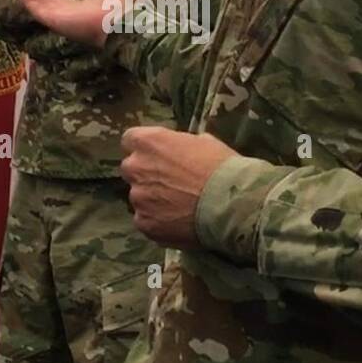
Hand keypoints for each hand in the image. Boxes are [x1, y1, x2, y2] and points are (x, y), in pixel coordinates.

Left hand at [120, 126, 236, 246]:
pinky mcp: (144, 223)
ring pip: (139, 197)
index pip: (130, 139)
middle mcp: (137, 168)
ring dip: (153, 199)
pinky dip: (158, 221)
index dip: (145, 148)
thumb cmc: (222, 167)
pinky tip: (178, 222)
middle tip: (170, 182)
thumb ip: (181, 145)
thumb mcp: (204, 142)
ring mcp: (138, 198)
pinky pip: (145, 220)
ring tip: (179, 207)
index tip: (157, 155)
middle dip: (146, 174)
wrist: (231, 204)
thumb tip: (180, 151)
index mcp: (150, 142)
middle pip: (131, 169)